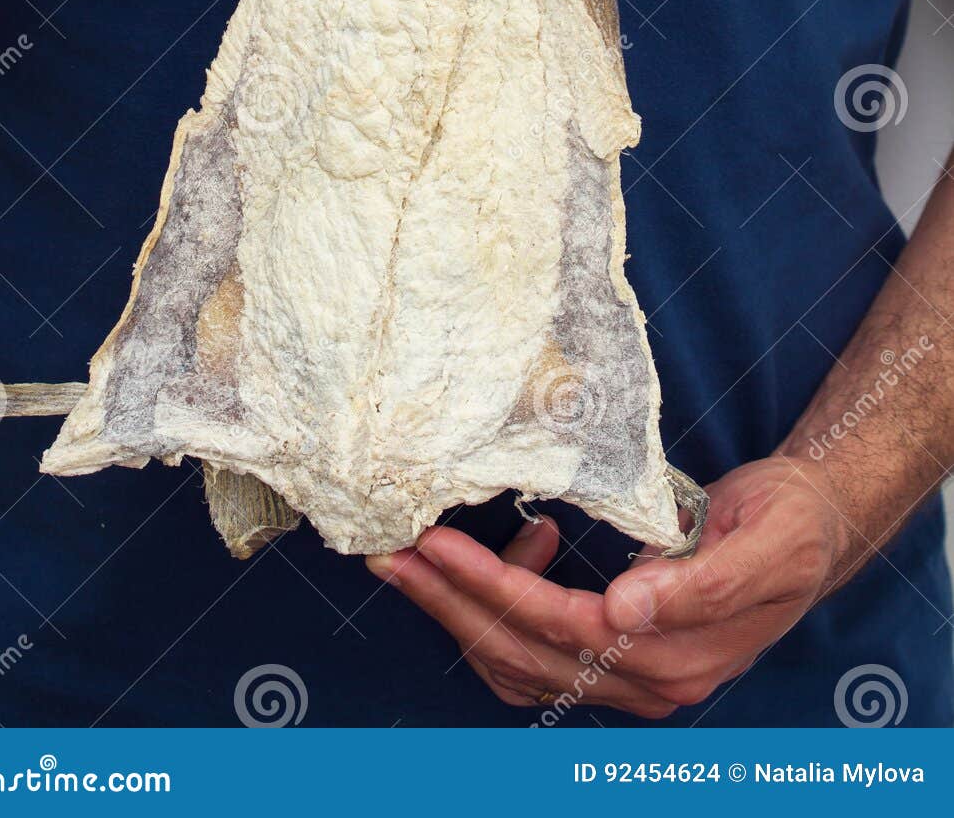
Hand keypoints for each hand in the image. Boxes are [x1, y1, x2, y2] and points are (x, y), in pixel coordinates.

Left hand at [366, 456, 849, 715]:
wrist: (815, 528)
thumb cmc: (789, 522)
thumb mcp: (765, 540)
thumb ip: (699, 582)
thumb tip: (624, 609)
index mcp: (677, 656)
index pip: (558, 627)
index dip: (492, 587)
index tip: (434, 546)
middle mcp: (648, 680)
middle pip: (521, 652)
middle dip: (449, 602)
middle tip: (388, 554)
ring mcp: (632, 676)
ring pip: (518, 660)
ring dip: (459, 610)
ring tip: (412, 557)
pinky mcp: (620, 655)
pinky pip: (538, 652)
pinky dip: (503, 610)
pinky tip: (511, 549)